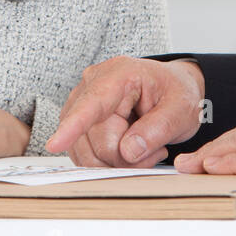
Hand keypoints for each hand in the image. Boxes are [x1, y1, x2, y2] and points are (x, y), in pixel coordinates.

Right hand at [46, 55, 204, 166]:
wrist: (171, 89)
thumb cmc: (175, 93)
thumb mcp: (181, 109)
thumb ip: (157, 128)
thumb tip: (128, 151)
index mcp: (120, 74)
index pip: (92, 103)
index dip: (73, 126)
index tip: (54, 144)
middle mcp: (93, 84)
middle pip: (94, 138)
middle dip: (123, 157)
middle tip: (155, 151)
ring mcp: (81, 102)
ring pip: (84, 150)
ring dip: (115, 162)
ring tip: (145, 150)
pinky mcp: (78, 120)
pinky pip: (83, 152)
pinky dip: (106, 161)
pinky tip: (129, 151)